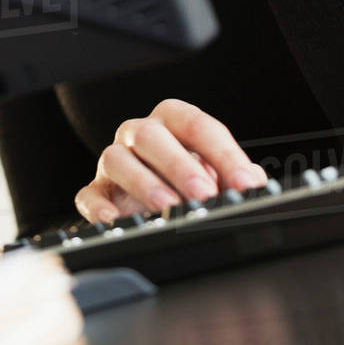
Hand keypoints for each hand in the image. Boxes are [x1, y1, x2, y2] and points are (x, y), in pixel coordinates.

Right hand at [73, 98, 267, 223]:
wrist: (149, 199)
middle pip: (151, 134)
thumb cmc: (185, 179)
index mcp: (171, 123)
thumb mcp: (215, 174)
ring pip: (116, 158)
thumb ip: (235, 174)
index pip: (196, 124)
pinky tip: (116, 221)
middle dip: (179, 163)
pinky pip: (88, 195)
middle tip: (203, 192)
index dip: (222, 152)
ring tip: (167, 207)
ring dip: (143, 182)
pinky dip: (99, 208)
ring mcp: (114, 162)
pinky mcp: (96, 192)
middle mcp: (139, 135)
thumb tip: (255, 182)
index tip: (243, 181)